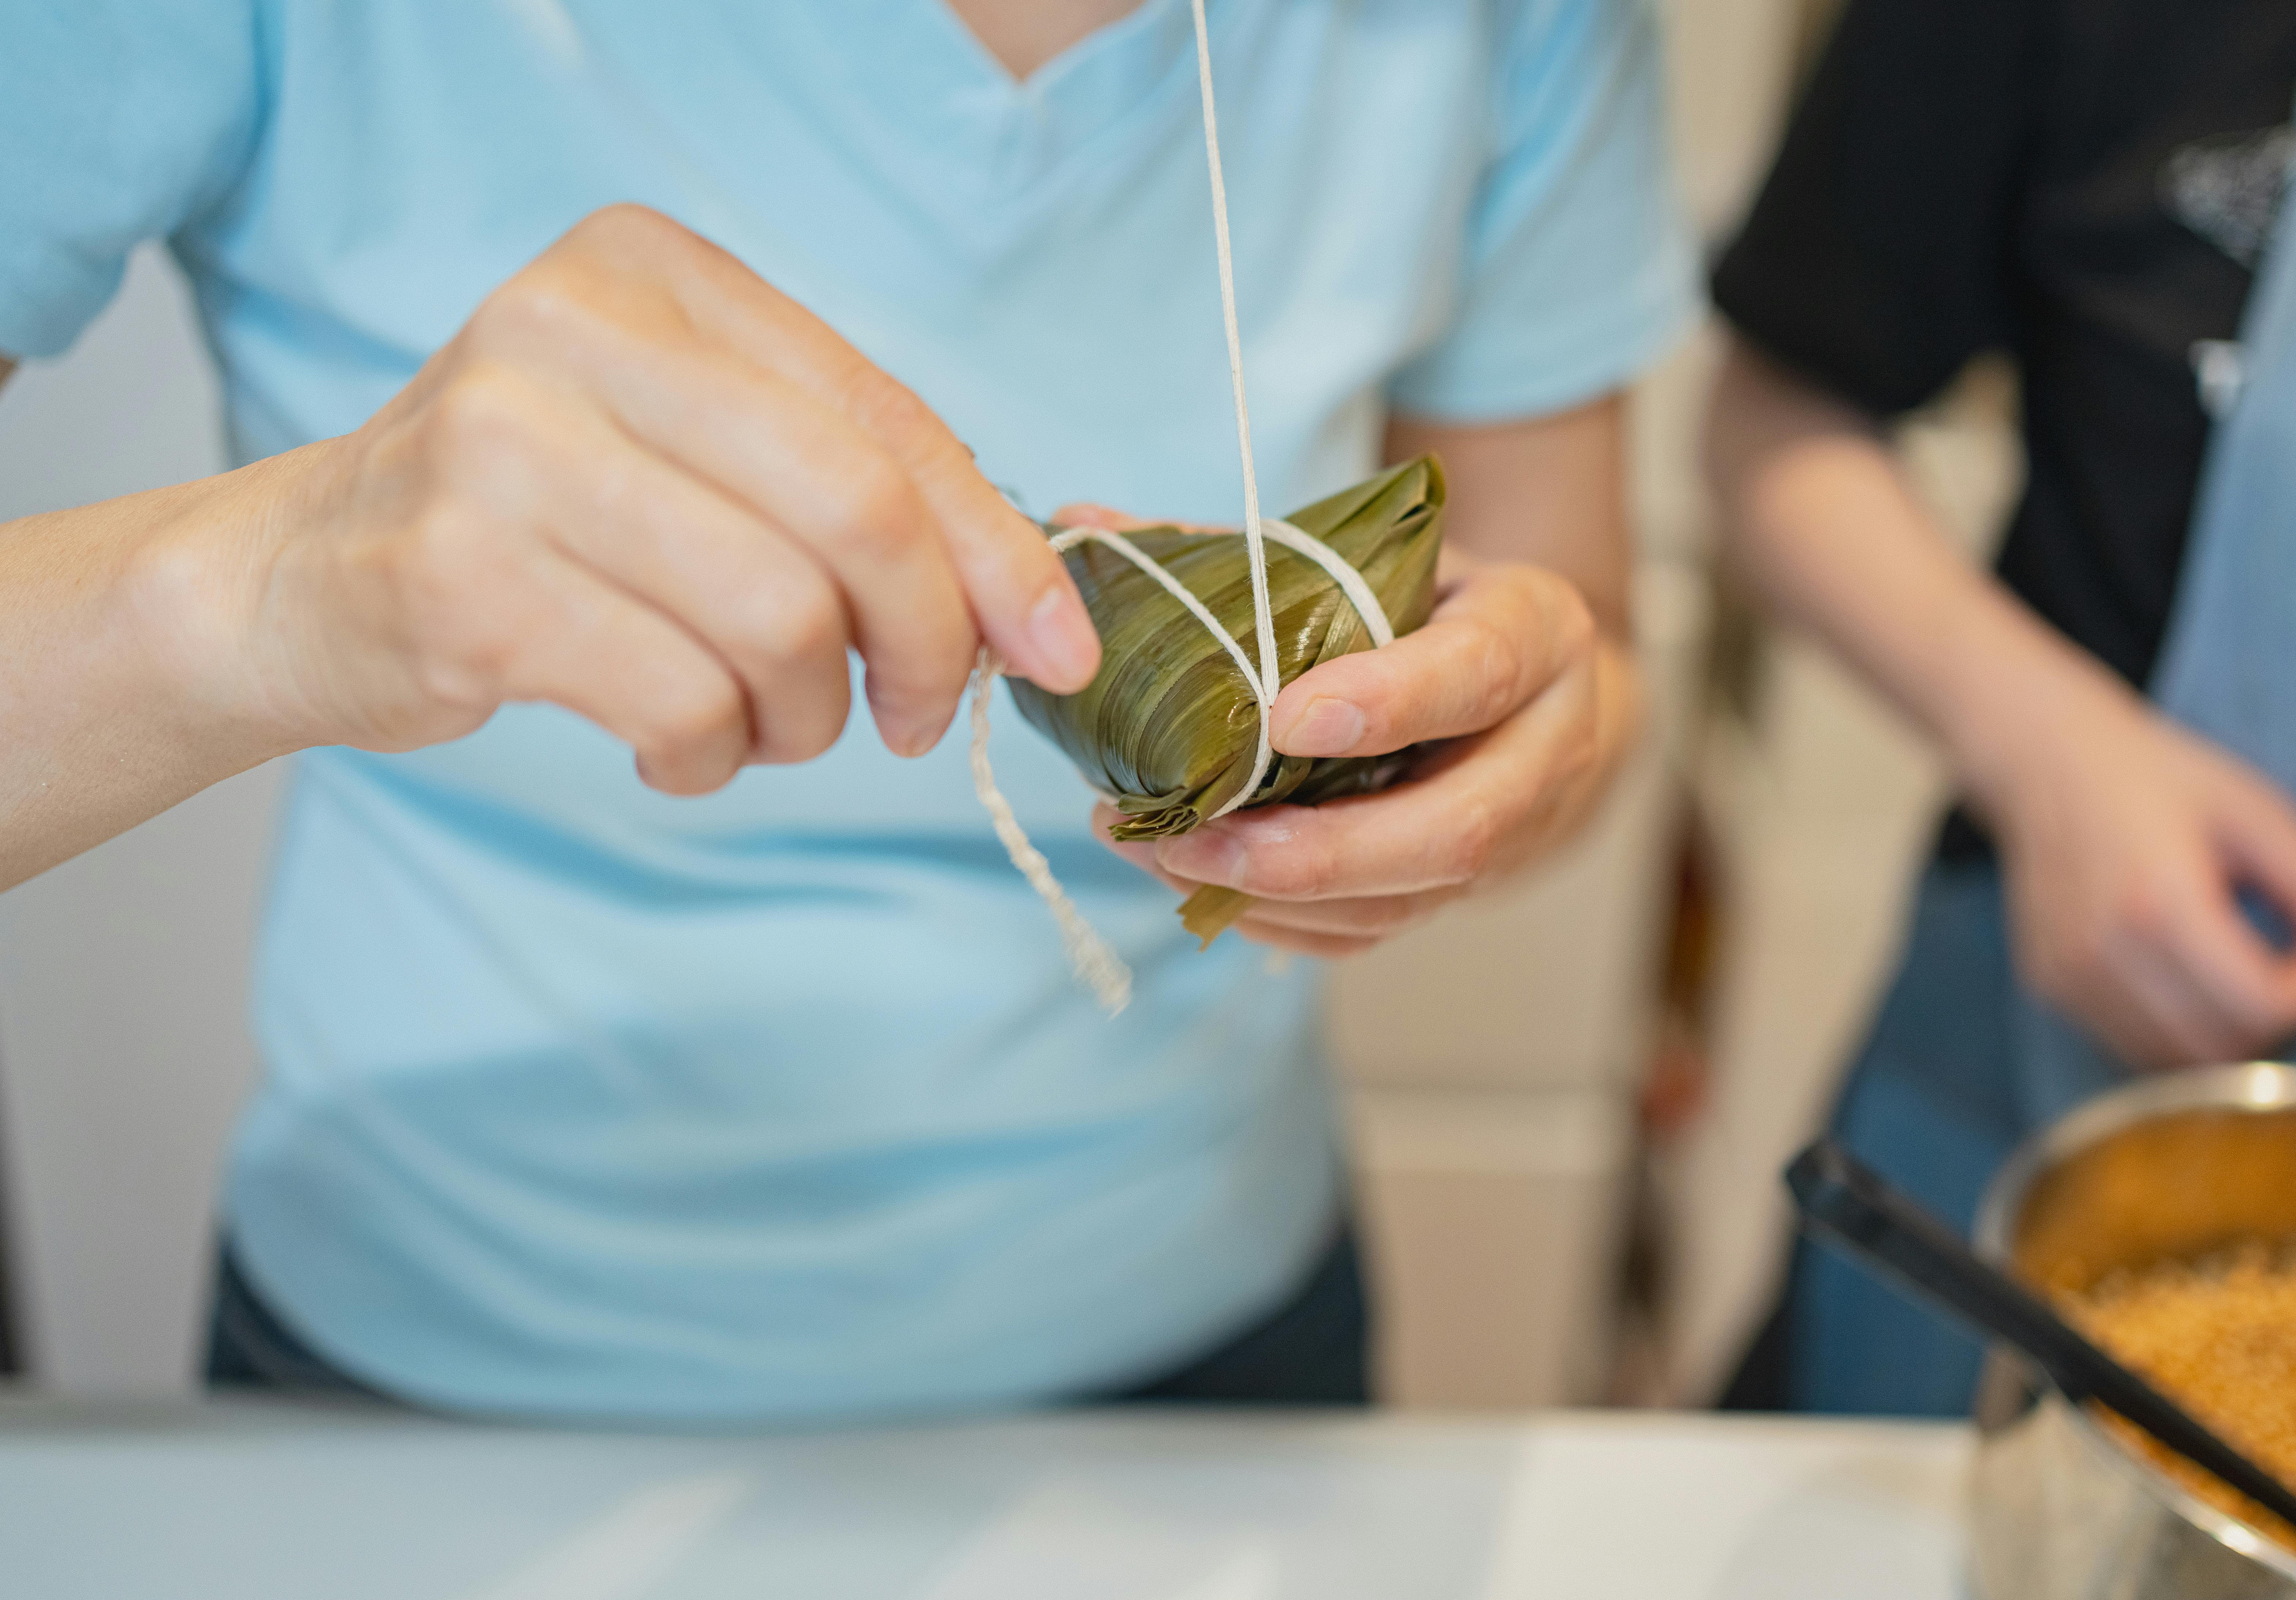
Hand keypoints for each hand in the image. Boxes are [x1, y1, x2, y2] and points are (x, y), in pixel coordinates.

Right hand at [184, 204, 1098, 793]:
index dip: (997, 550)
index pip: (885, 419)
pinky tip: (679, 747)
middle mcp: (568, 331)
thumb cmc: (542, 521)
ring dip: (804, 717)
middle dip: (926, 643)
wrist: (303, 576)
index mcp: (651, 272)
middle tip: (918, 716)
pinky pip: (683, 702)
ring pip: (779, 622)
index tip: (1056, 648)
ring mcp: (502, 451)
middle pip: (855, 512)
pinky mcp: (460, 580)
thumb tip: (1032, 600)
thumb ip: (847, 492)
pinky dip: (713, 755)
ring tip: (760, 725)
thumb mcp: (693, 453)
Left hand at [1071, 522, 1631, 956]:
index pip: (1477, 674)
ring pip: (1405, 899)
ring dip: (1275, 895)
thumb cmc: (1435, 605)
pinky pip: (1372, 932)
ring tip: (1160, 856)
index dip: (1386, 703)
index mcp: (1536, 634)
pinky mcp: (1461, 894)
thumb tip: (1084, 520)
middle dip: (1316, 850)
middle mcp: (1544, 748)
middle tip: (1192, 837)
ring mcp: (1515, 837)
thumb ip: (1247, 551)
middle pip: (1454, 829)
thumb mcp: (1376, 553)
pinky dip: (1279, 921)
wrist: (1535, 689)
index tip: (1280, 722)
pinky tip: (1195, 886)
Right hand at [1973, 679, 2295, 1067]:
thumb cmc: (2153, 777)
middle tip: (2274, 972)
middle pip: (2216, 1046)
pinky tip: (2177, 975)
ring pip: (2169, 1058)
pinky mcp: (2047, 984)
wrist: (2044, 761)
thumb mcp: (2251, 813)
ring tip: (2229, 975)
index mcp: (2159, 903)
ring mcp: (2067, 974)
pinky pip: (2126, 1042)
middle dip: (2263, 1021)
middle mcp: (2102, 951)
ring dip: (2216, 1033)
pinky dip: (2168, 1028)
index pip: (2256, 1006)